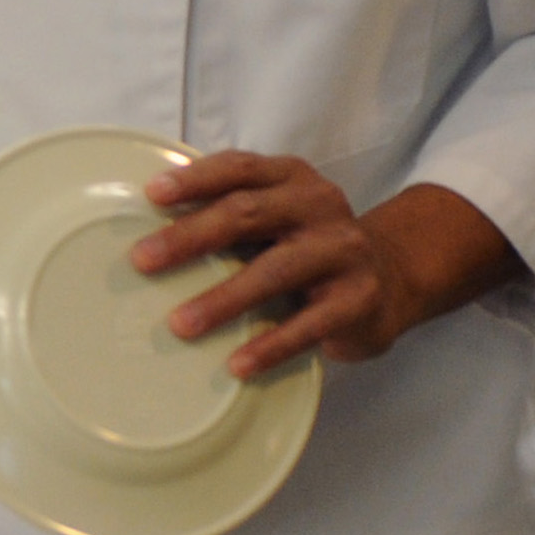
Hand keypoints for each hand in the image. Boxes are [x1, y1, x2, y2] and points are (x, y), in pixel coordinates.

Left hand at [135, 157, 518, 376]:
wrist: (392, 278)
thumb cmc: (307, 245)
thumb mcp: (275, 216)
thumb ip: (228, 212)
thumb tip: (144, 233)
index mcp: (291, 178)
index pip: (240, 169)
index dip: (196, 178)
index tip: (152, 194)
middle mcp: (320, 206)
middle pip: (248, 214)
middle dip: (191, 236)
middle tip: (142, 261)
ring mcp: (344, 251)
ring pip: (276, 270)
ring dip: (223, 299)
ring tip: (179, 325)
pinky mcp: (358, 300)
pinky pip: (308, 325)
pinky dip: (269, 346)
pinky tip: (236, 365)